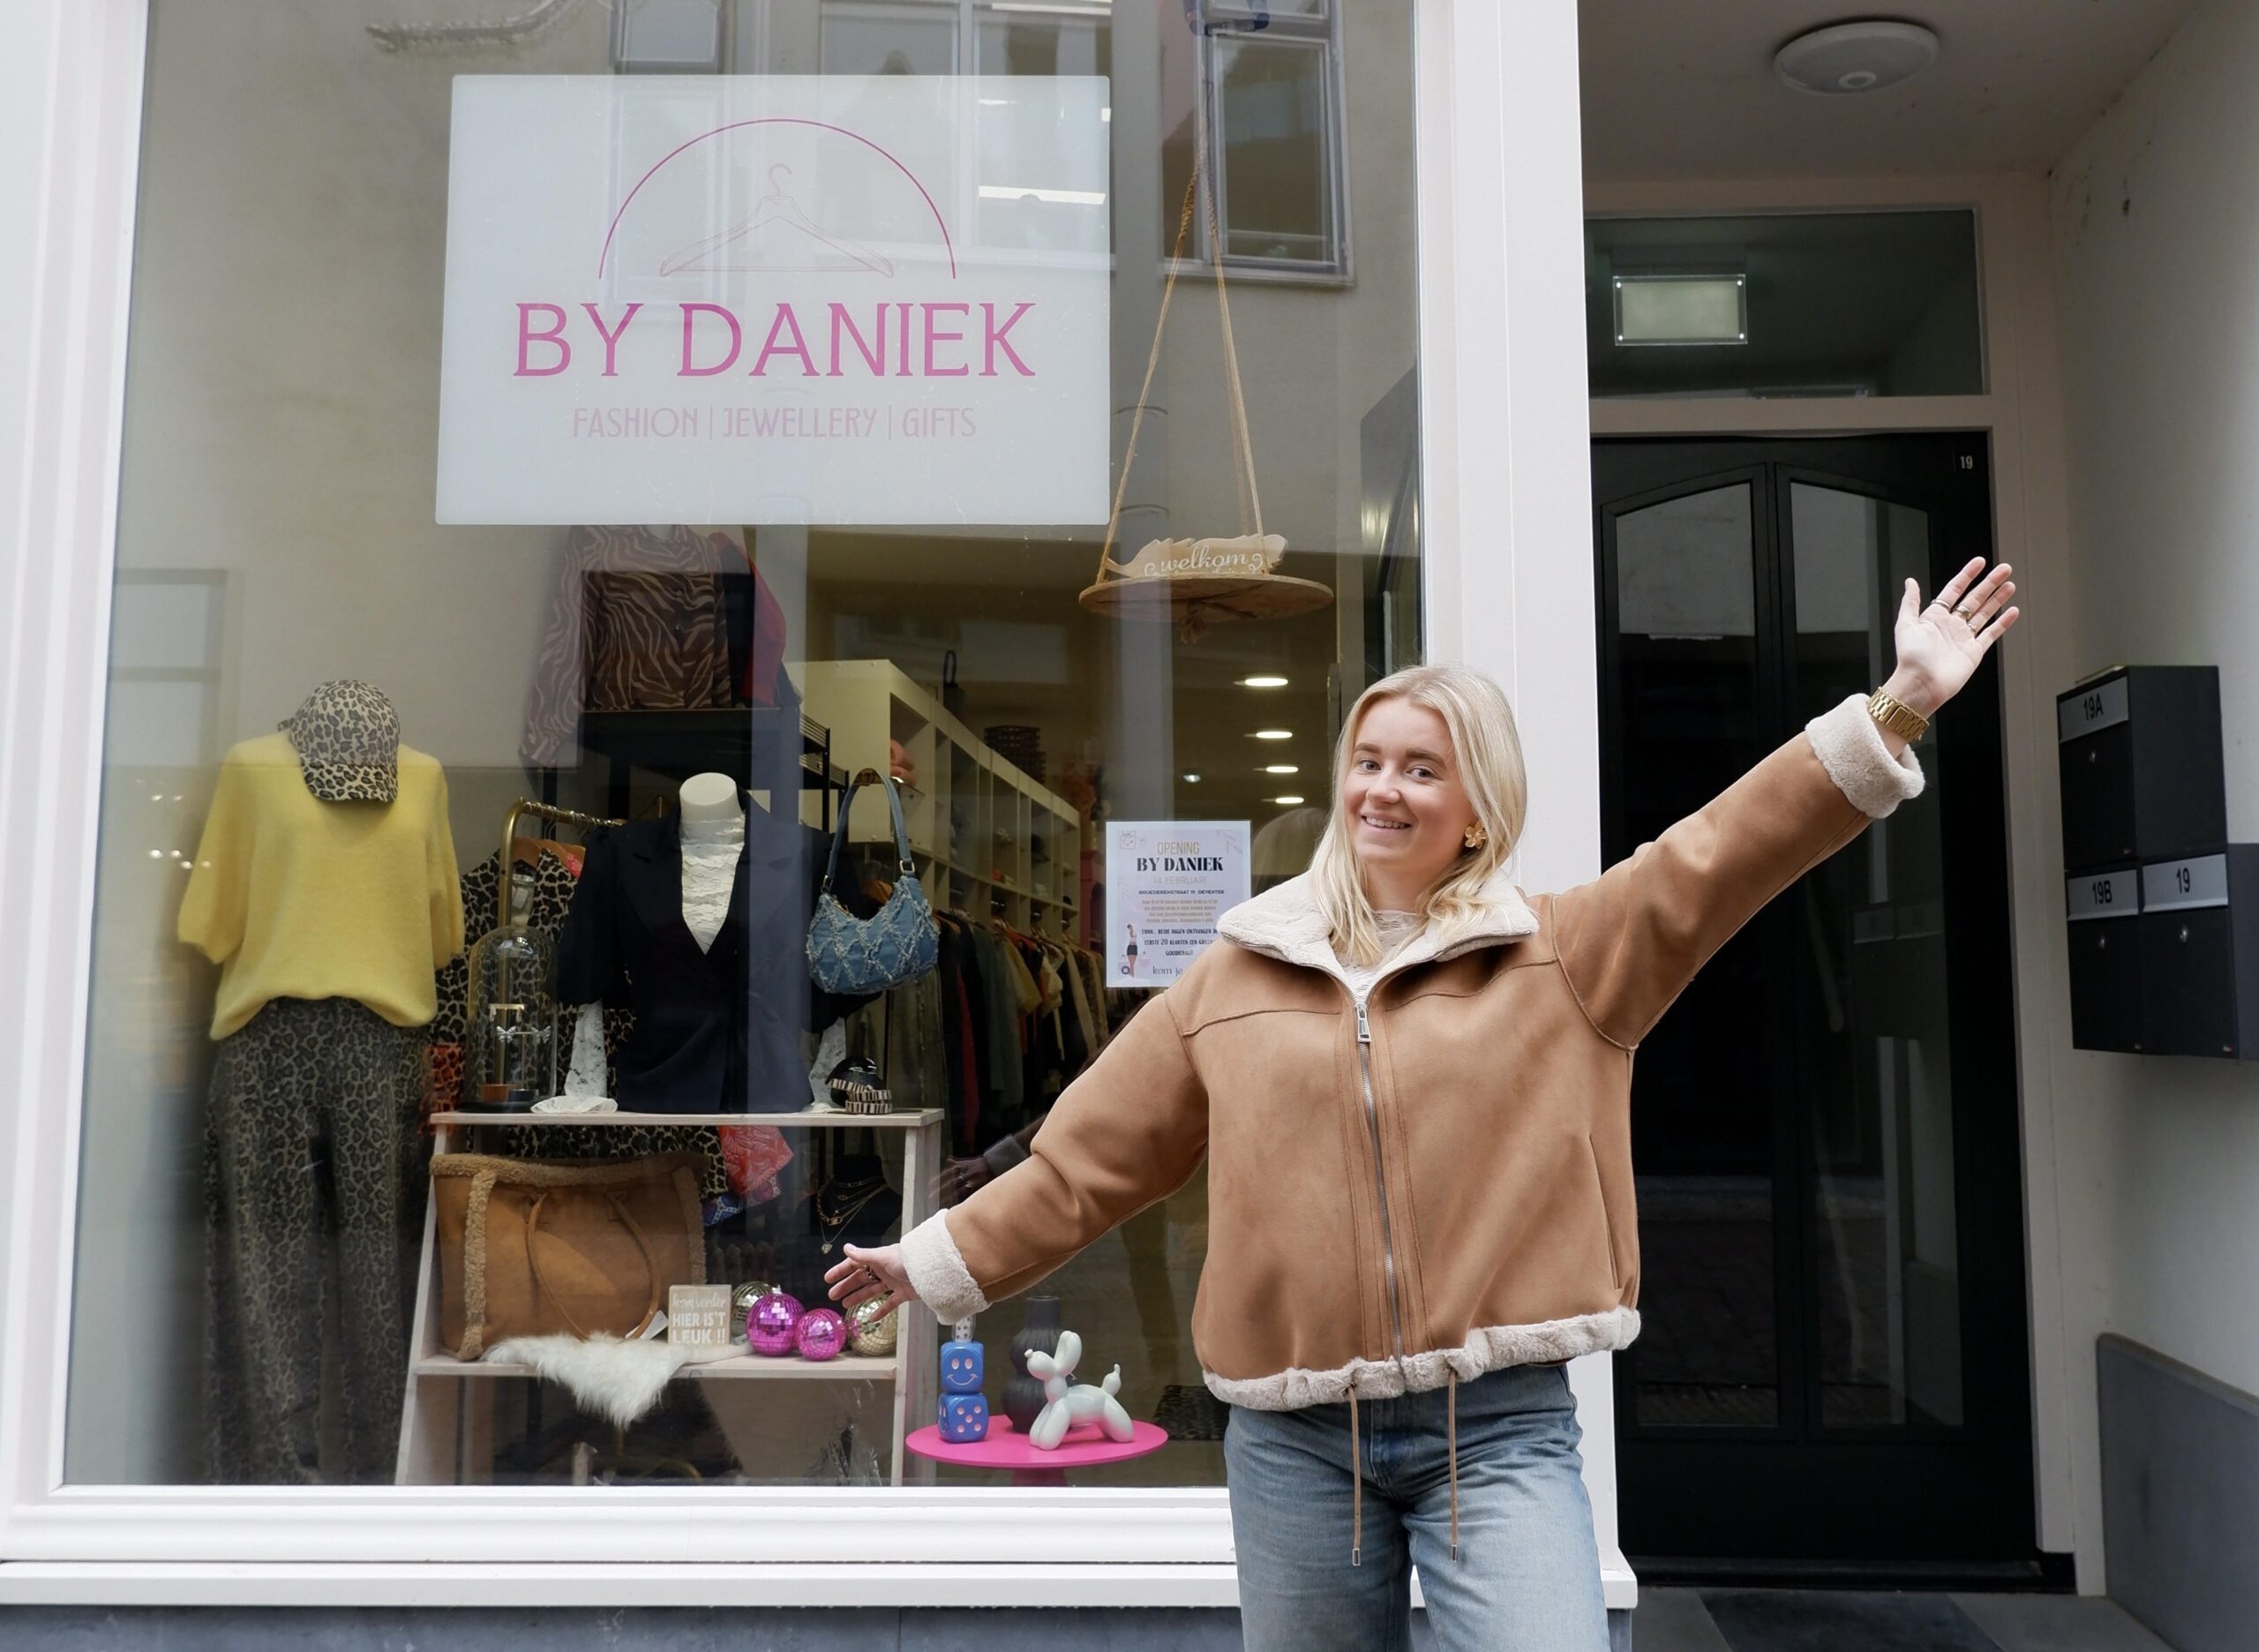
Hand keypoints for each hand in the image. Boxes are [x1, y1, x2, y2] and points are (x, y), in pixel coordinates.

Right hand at [824, 1242, 915, 1316]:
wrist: (931, 1270)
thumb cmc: (907, 1260)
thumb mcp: (882, 1257)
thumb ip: (863, 1255)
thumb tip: (845, 1248)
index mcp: (877, 1260)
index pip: (854, 1264)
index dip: (841, 1271)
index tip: (827, 1279)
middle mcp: (884, 1270)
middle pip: (861, 1279)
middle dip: (846, 1286)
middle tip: (832, 1295)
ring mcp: (893, 1282)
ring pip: (872, 1291)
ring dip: (858, 1297)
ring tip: (845, 1305)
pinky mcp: (904, 1294)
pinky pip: (889, 1304)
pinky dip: (880, 1311)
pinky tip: (870, 1318)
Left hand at [933, 1156, 992, 1207]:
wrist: (996, 1164)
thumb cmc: (981, 1164)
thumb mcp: (968, 1161)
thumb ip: (957, 1162)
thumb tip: (948, 1159)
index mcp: (963, 1166)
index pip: (947, 1173)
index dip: (938, 1179)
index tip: (928, 1186)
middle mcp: (967, 1173)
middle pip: (952, 1182)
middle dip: (940, 1189)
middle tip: (930, 1196)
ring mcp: (974, 1180)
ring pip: (960, 1190)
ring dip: (949, 1196)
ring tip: (940, 1203)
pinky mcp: (980, 1187)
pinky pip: (970, 1195)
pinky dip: (963, 1200)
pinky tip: (957, 1207)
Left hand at [1886, 556, 2021, 716]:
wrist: (1921, 684)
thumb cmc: (1910, 657)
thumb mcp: (1906, 625)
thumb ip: (1910, 602)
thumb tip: (1910, 581)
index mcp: (1934, 617)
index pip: (1954, 590)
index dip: (1967, 575)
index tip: (1980, 562)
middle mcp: (1951, 625)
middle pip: (1974, 599)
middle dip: (1989, 583)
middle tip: (2005, 568)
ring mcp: (1964, 638)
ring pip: (1985, 613)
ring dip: (1998, 598)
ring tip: (2010, 584)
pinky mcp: (1974, 652)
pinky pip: (1991, 634)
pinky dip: (2002, 623)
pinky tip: (2012, 611)